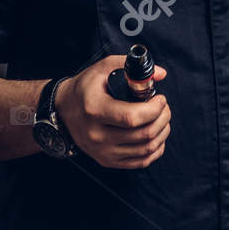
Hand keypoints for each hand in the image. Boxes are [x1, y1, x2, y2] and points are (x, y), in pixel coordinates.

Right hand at [55, 55, 170, 168]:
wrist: (64, 110)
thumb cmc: (85, 88)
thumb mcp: (103, 69)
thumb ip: (132, 68)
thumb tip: (161, 74)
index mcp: (94, 109)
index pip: (132, 117)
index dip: (154, 109)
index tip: (160, 99)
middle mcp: (97, 134)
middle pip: (143, 134)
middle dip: (162, 118)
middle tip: (164, 108)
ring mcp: (102, 151)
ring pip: (146, 149)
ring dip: (162, 132)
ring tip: (162, 119)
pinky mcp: (107, 160)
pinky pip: (141, 161)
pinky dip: (155, 149)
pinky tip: (156, 136)